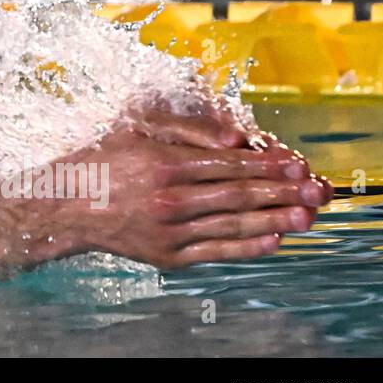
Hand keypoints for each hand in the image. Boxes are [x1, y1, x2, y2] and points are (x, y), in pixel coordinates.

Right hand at [0, 117, 332, 272]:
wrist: (65, 206)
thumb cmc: (102, 159)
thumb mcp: (135, 126)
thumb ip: (186, 127)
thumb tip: (235, 137)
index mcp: (161, 161)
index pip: (228, 163)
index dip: (267, 164)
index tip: (297, 163)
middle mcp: (167, 198)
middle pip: (239, 194)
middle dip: (283, 191)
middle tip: (317, 190)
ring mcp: (168, 230)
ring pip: (233, 224)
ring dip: (275, 219)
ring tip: (307, 215)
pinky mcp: (166, 256)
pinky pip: (216, 251)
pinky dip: (248, 246)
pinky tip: (274, 239)